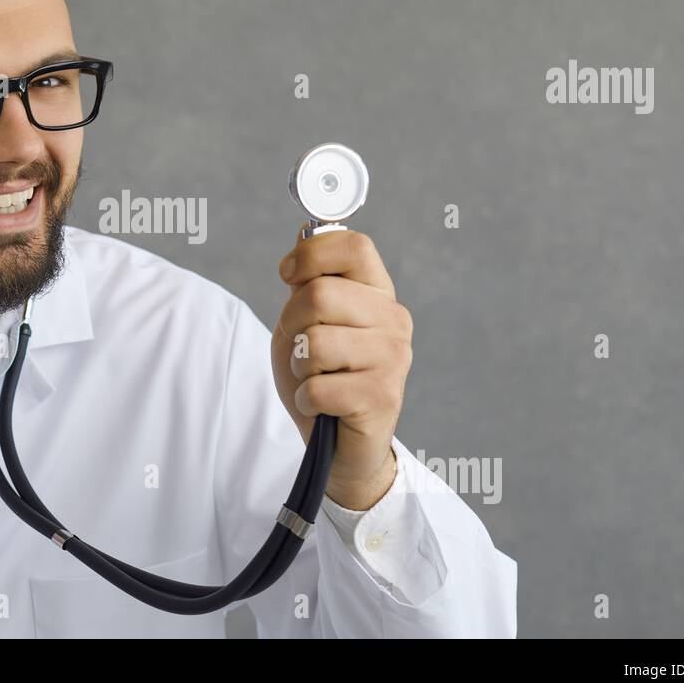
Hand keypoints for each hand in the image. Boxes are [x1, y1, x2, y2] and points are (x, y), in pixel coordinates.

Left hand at [270, 227, 412, 510]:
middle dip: (291, 323)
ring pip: (315, 343)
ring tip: (316, 378)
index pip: (354, 246)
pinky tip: (322, 405)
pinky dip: (306, 398)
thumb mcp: (306, 322)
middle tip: (300, 348)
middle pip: (320, 295)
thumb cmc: (322, 378)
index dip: (311, 255)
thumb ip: (308, 283)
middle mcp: (394, 320)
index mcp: (379, 293)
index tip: (289, 275)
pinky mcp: (383, 396)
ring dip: (299, 366)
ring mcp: (393, 358)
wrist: (340, 445)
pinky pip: (318, 386)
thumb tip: (302, 237)